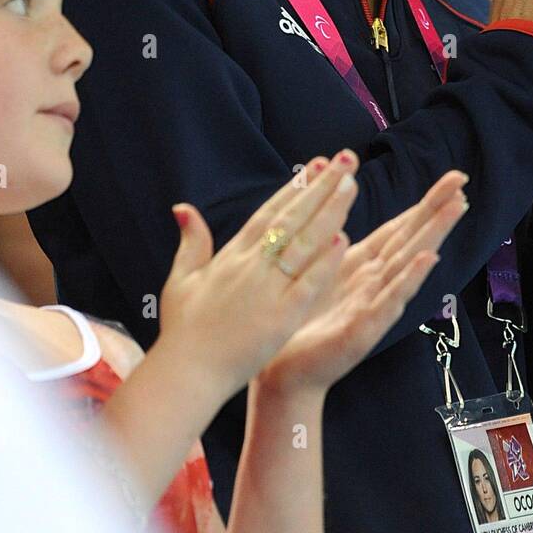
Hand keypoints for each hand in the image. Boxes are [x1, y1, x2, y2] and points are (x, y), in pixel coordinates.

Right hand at [156, 153, 358, 404]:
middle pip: (292, 218)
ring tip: (351, 186)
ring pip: (304, 243)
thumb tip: (183, 207)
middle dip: (321, 187)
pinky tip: (344, 238)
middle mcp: (252, 266)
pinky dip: (325, 261)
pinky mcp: (281, 317)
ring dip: (329, 213)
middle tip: (345, 160)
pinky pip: (307, 284)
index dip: (296, 187)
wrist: (186, 373)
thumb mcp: (181, 279)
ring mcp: (267, 289)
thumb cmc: (183, 330)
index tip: (316, 164)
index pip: (270, 212)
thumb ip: (191, 241)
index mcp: (232, 255)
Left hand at [259, 164, 468, 393]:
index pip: (399, 228)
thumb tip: (343, 215)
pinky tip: (427, 261)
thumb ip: (334, 247)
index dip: (424, 204)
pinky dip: (408, 280)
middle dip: (436, 210)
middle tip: (461, 181)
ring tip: (455, 209)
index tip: (452, 180)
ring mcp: (372, 305)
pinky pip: (388, 301)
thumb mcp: (317, 274)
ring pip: (406, 263)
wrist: (284, 372)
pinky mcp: (362, 330)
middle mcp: (373, 282)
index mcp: (361, 266)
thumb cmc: (300, 323)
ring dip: (432, 234)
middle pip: (410, 239)